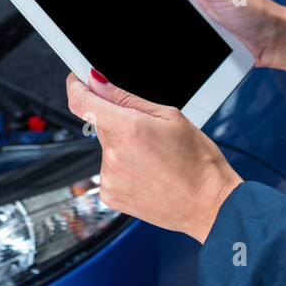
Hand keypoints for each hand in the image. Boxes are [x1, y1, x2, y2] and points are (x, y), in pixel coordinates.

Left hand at [66, 70, 242, 243]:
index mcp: (127, 130)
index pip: (80, 102)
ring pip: (106, 148)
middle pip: (99, 124)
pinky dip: (123, 168)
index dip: (76, 87)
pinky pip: (109, 171)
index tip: (80, 82)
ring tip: (153, 158)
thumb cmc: (197, 161)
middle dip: (117, 121)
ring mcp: (109, 179)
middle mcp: (113, 156)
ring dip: (122, 146)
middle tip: (147, 131)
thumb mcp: (169, 116)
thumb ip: (126, 98)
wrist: (208, 204)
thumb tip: (98, 83)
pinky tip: (146, 173)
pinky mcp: (110, 196)